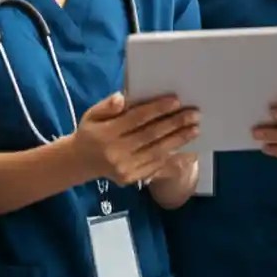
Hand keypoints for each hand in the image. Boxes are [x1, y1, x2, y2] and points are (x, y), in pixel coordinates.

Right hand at [71, 93, 199, 184]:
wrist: (81, 161)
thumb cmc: (91, 131)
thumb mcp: (92, 114)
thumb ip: (107, 105)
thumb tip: (122, 98)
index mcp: (105, 133)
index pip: (136, 119)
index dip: (157, 109)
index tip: (176, 100)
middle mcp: (115, 152)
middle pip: (150, 136)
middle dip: (175, 124)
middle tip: (194, 114)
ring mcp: (124, 168)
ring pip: (156, 152)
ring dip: (179, 140)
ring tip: (195, 129)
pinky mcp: (131, 178)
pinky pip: (156, 165)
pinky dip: (173, 155)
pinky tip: (186, 146)